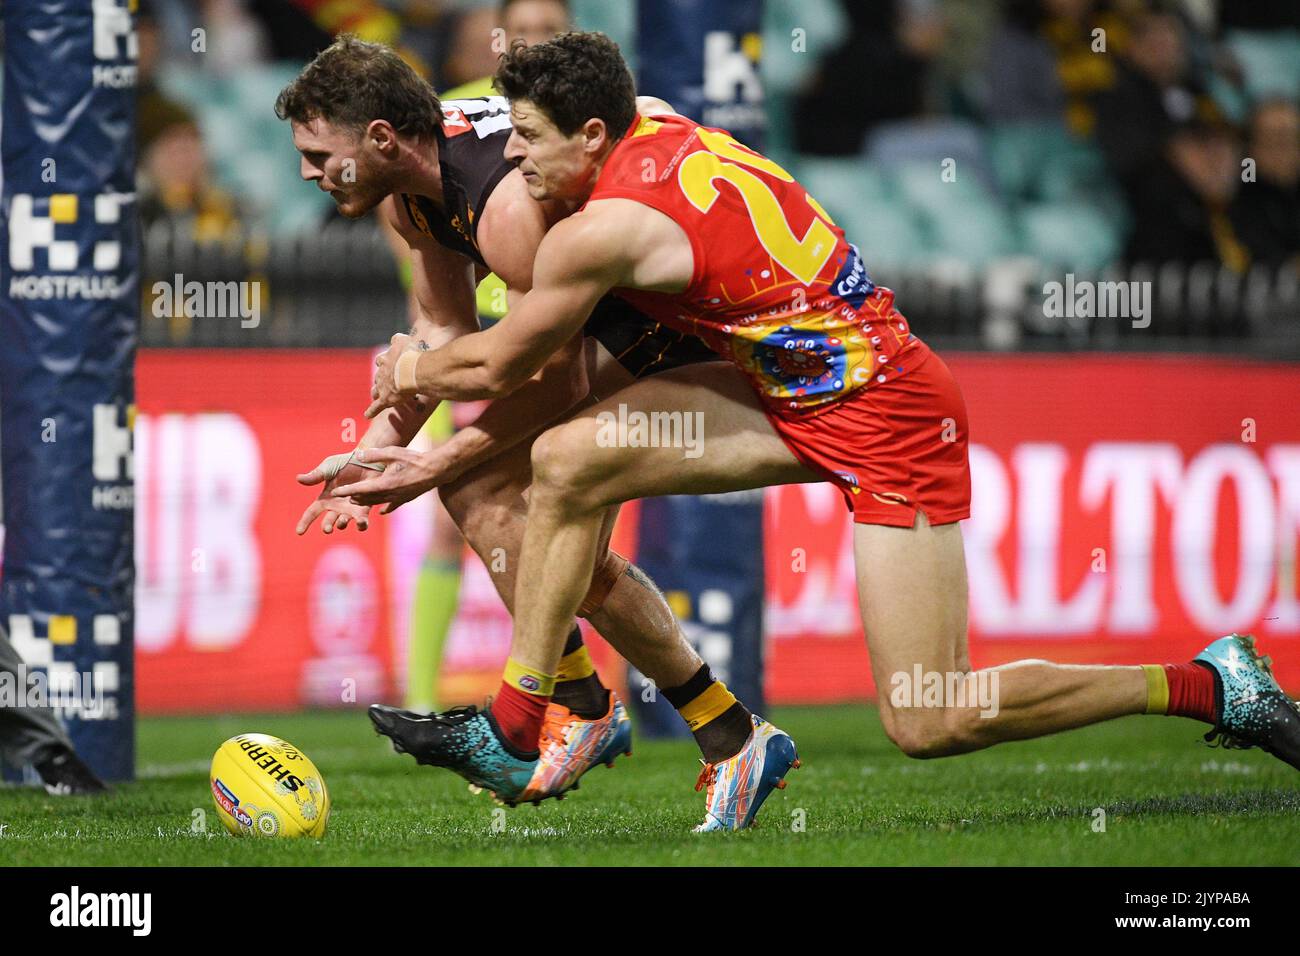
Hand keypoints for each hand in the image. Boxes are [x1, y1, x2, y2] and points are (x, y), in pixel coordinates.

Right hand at [295, 453, 374, 533]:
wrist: (368, 460)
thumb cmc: (347, 462)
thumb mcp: (329, 467)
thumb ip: (316, 475)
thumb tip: (299, 478)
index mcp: (325, 498)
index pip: (312, 512)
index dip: (305, 522)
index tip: (299, 532)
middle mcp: (337, 507)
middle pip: (328, 521)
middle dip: (327, 526)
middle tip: (327, 529)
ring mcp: (351, 509)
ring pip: (344, 523)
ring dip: (342, 524)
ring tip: (342, 521)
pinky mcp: (365, 508)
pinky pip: (362, 522)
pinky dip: (361, 524)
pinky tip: (360, 521)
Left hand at [332, 445, 450, 513]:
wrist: (436, 470)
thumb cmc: (414, 459)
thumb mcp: (392, 453)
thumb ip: (374, 455)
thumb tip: (358, 456)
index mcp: (383, 484)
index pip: (360, 489)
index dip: (346, 491)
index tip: (335, 492)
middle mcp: (389, 495)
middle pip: (367, 498)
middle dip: (354, 497)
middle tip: (344, 496)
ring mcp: (398, 499)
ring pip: (377, 502)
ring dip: (366, 502)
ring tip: (357, 500)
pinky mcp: (406, 499)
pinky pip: (391, 506)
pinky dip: (384, 507)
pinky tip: (381, 511)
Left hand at [366, 333, 420, 419]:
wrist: (412, 371)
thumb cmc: (410, 355)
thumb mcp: (404, 341)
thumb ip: (398, 339)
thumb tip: (395, 338)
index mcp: (385, 359)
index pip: (381, 360)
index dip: (385, 362)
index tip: (389, 363)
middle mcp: (381, 373)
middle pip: (378, 376)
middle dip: (380, 379)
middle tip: (385, 381)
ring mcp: (382, 387)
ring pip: (375, 390)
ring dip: (376, 392)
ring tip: (376, 395)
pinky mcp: (385, 400)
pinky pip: (376, 407)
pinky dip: (371, 411)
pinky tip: (367, 415)